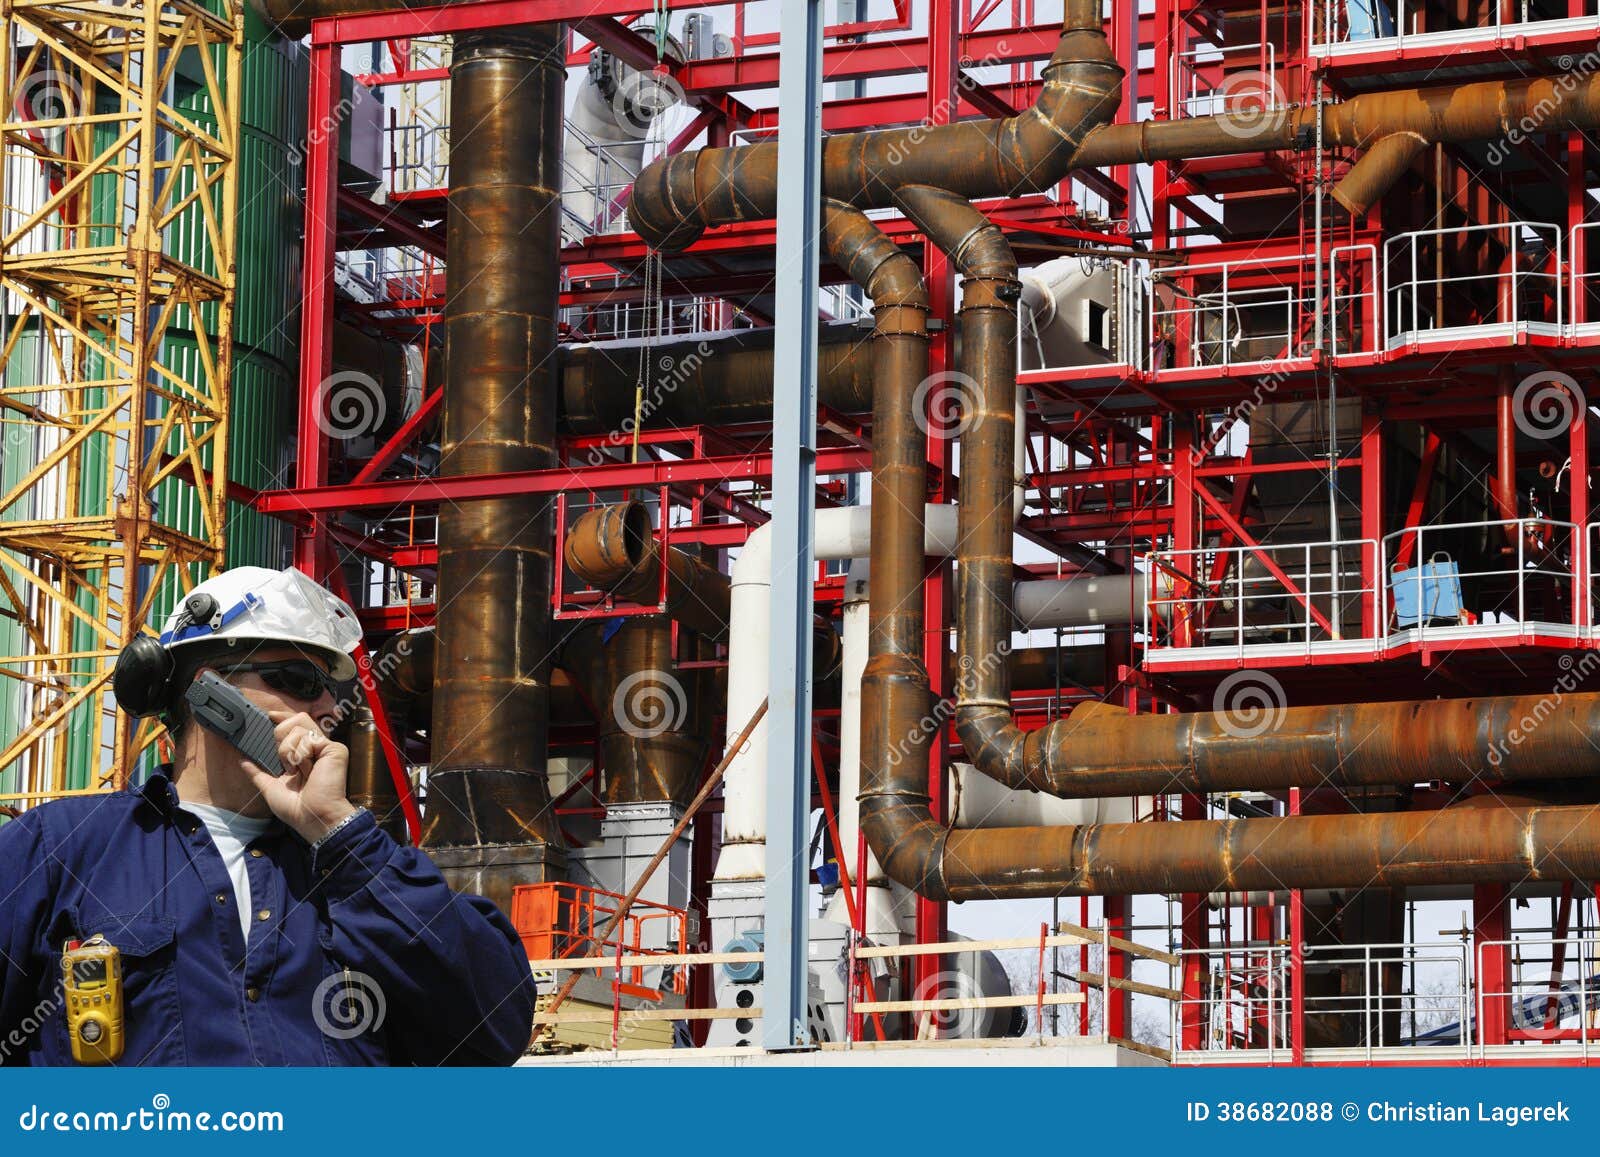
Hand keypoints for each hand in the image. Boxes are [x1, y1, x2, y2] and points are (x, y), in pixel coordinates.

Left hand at [241, 709, 356, 844]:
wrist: (311, 817)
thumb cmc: (296, 808)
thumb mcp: (271, 788)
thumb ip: (258, 773)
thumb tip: (243, 762)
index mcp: (303, 755)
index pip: (294, 726)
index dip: (282, 717)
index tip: (269, 716)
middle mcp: (316, 748)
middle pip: (297, 719)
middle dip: (281, 735)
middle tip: (283, 760)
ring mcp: (326, 747)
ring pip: (300, 727)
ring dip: (288, 750)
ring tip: (295, 770)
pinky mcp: (334, 749)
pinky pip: (309, 738)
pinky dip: (300, 754)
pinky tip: (305, 769)